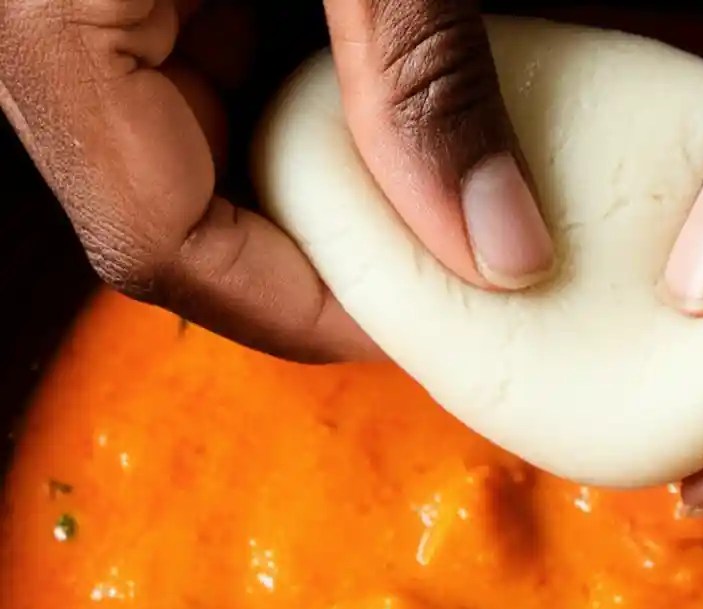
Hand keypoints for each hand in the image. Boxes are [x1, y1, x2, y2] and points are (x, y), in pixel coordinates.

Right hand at [0, 0, 552, 362]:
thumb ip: (423, 74)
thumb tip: (501, 250)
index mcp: (58, 21)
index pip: (156, 243)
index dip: (297, 310)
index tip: (416, 328)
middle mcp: (44, 32)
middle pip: (167, 214)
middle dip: (307, 259)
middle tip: (432, 270)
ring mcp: (85, 14)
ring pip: (184, 155)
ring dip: (308, 188)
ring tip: (418, 194)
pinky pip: (196, 84)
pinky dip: (293, 112)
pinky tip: (373, 103)